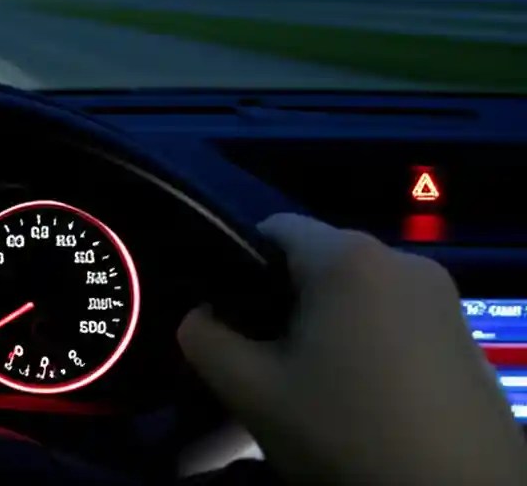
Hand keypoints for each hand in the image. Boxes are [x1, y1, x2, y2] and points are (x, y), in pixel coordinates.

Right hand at [178, 213, 525, 484]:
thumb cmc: (346, 432)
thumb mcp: (253, 393)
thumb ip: (205, 341)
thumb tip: (199, 317)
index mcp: (347, 258)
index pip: (272, 228)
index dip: (236, 267)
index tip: (226, 320)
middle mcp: (401, 260)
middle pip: (316, 262)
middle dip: (283, 302)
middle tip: (264, 360)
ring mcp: (440, 297)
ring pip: (355, 294)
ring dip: (326, 326)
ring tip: (311, 383)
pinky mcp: (461, 335)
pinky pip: (394, 319)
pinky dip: (367, 344)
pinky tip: (360, 395)